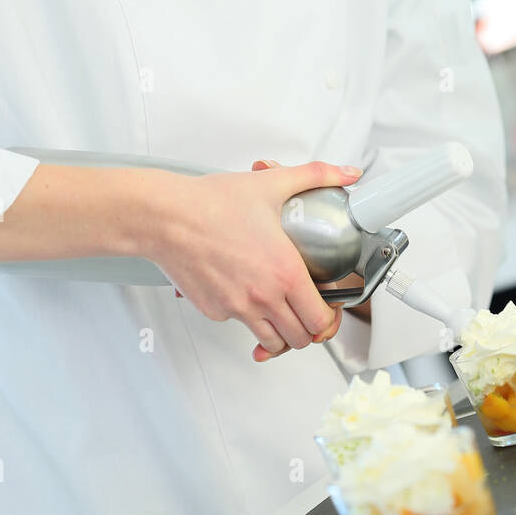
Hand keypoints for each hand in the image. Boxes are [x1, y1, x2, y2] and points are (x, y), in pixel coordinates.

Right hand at [157, 158, 360, 360]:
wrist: (166, 217)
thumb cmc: (212, 203)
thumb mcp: (272, 183)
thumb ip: (317, 176)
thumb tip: (348, 173)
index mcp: (284, 272)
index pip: (320, 319)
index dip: (329, 317)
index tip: (326, 306)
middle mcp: (263, 297)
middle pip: (300, 338)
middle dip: (307, 328)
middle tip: (305, 311)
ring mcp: (236, 308)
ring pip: (271, 341)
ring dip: (280, 331)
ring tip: (280, 311)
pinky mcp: (214, 311)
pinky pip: (239, 324)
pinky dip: (247, 317)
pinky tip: (246, 293)